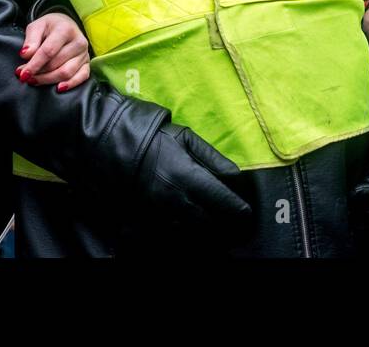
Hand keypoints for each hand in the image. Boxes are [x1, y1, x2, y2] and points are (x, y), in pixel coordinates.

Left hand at [17, 12, 90, 91]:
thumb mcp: (37, 26)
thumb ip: (31, 40)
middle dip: (38, 73)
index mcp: (65, 29)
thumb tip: (26, 55)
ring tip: (35, 80)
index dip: (34, 65)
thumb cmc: (49, 27)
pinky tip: (58, 88)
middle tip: (25, 76)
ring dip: (48, 80)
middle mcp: (78, 42)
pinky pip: (82, 77)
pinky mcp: (87, 63)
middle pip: (56, 64)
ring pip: (66, 73)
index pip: (48, 51)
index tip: (22, 74)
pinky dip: (70, 84)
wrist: (65, 25)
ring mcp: (84, 53)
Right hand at [135, 121, 251, 228]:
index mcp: (188, 175)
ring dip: (207, 228)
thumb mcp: (188, 139)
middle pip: (209, 220)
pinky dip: (188, 228)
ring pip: (192, 228)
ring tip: (219, 225)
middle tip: (235, 221)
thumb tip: (236, 175)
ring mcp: (162, 210)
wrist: (121, 147)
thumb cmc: (159, 140)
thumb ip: (213, 158)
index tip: (246, 212)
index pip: (220, 198)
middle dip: (223, 221)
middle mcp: (176, 197)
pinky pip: (175, 229)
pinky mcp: (151, 217)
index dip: (237, 207)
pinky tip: (195, 224)